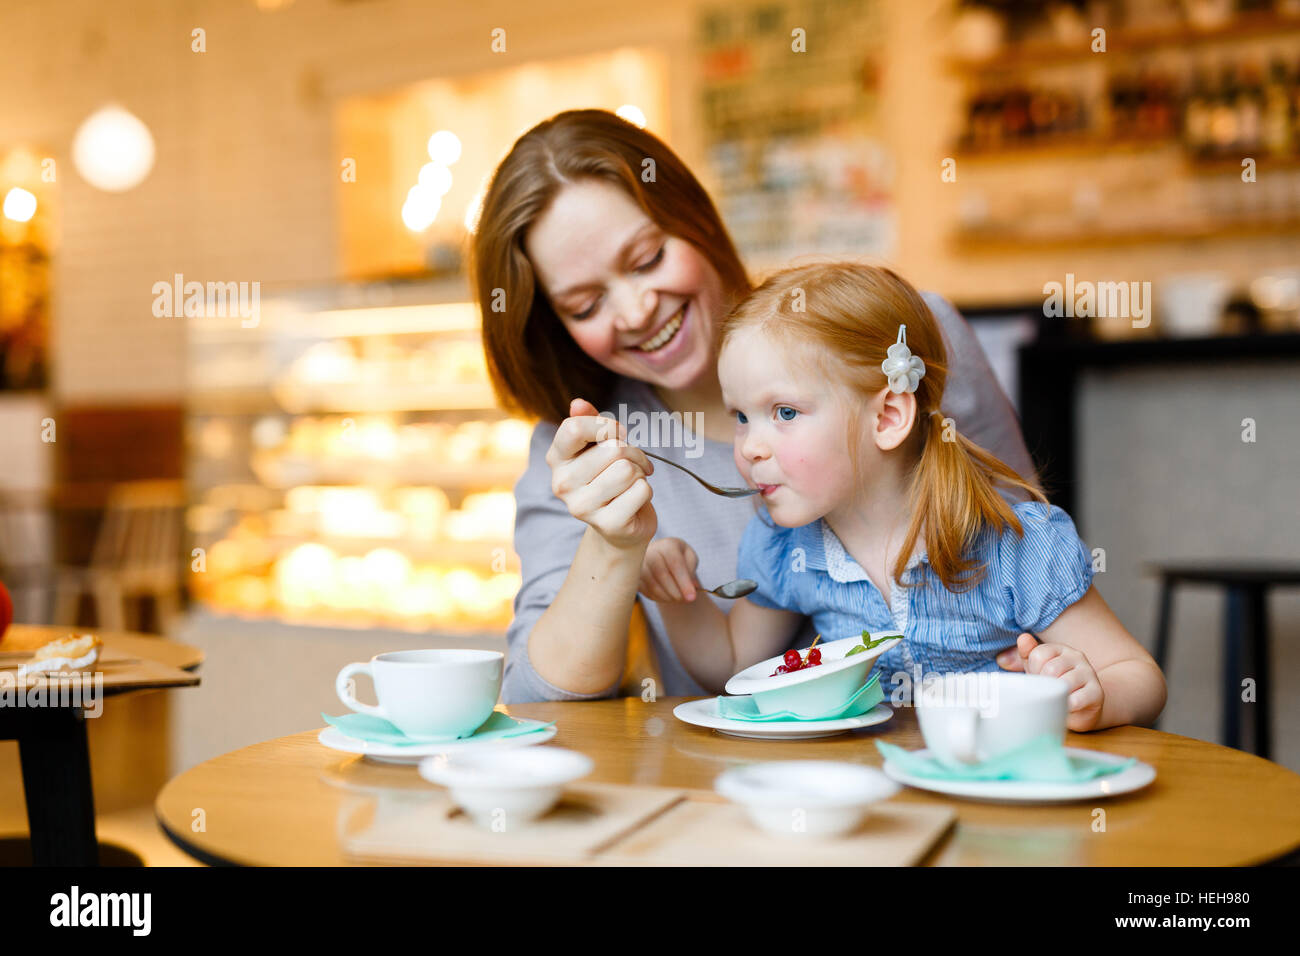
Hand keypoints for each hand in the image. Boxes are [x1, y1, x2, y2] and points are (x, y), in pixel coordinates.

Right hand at [546, 398, 656, 548]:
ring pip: (628, 470)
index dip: (606, 426)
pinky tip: (634, 499)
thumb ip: (589, 421)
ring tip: (632, 481)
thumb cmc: (610, 476)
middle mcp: (562, 484)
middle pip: (613, 449)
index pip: (574, 428)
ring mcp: (582, 507)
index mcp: (556, 458)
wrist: (620, 525)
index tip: (617, 435)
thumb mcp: (598, 445)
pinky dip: (646, 491)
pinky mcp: (607, 524)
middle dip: (633, 452)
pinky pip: (641, 490)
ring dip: (640, 472)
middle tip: (632, 464)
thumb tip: (578, 403)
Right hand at [639, 537, 699, 602]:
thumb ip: (691, 571)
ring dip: (667, 597)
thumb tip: (692, 587)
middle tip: (685, 600)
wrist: (659, 555)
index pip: (675, 563)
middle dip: (676, 592)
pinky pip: (645, 591)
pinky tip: (667, 596)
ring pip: (652, 585)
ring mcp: (639, 563)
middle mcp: (650, 551)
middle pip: (661, 574)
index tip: (692, 597)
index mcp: (667, 545)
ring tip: (677, 598)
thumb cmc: (678, 556)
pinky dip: (658, 598)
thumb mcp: (690, 559)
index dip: (684, 582)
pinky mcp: (634, 576)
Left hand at [997, 633, 1104, 731]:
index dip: (1033, 671)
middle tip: (1046, 693)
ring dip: (1055, 696)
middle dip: (1044, 685)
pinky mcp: (1097, 692)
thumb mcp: (1038, 670)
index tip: (1037, 681)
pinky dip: (1067, 706)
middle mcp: (1076, 657)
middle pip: (1050, 669)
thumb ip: (1028, 653)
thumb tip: (1023, 638)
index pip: (1038, 654)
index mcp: (1060, 649)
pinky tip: (1065, 708)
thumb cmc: (1055, 687)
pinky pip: (1076, 699)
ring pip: (1064, 683)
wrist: (1080, 709)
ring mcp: (1089, 673)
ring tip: (1055, 701)